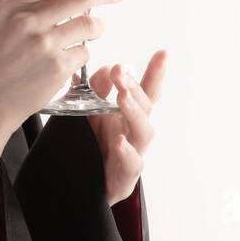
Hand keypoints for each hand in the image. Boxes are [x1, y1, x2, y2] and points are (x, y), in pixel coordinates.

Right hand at [0, 0, 128, 176]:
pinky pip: (85, 53)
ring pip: (90, 25)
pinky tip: (62, 62)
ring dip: (94, 29)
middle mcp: (27, 20)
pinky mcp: (57, 68)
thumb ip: (33, 1)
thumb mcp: (3, 20)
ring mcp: (43, 45)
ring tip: (80, 37)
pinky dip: (80, 55)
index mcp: (12, 2)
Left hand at [86, 50, 166, 205]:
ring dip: (134, 112)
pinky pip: (133, 164)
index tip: (162, 53)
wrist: (76, 187)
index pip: (146, 91)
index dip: (155, 73)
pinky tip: (120, 141)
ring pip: (144, 132)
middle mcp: (134, 132)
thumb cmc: (89, 148)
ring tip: (122, 97)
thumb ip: (94, 91)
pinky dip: (128, 152)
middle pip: (145, 107)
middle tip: (121, 71)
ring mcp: (133, 154)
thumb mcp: (87, 114)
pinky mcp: (125, 177)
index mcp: (127, 115)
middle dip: (134, 87)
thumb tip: (106, 68)